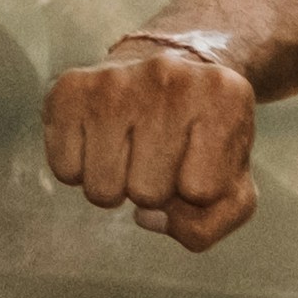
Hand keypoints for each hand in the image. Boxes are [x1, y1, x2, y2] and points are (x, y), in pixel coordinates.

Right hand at [45, 34, 260, 248]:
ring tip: (131, 151)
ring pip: (103, 189)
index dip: (196, 194)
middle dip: (154, 192)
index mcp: (226, 96)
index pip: (201, 191)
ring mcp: (114, 80)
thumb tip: (148, 217)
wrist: (169, 75)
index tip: (198, 162)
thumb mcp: (231, 185)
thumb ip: (210, 222)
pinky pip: (65, 171)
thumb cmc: (205, 141)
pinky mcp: (69, 89)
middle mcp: (169, 77)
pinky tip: (102, 140)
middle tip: (159, 158)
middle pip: (148, 193)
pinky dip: (82, 169)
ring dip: (116, 185)